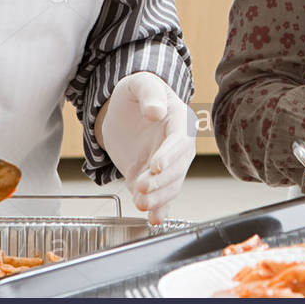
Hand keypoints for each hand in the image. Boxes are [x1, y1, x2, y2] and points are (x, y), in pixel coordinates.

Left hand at [97, 72, 195, 223]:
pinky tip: (154, 219)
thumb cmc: (135, 93)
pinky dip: (160, 209)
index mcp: (180, 120)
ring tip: (140, 203)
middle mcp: (179, 145)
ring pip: (171, 185)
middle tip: (141, 187)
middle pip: (177, 167)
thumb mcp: (138, 84)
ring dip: (158, 197)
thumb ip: (149, 93)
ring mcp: (169, 164)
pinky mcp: (156, 178)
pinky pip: (162, 196)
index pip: (179, 141)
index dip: (169, 155)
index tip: (154, 166)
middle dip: (161, 181)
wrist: (124, 113)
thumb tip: (157, 111)